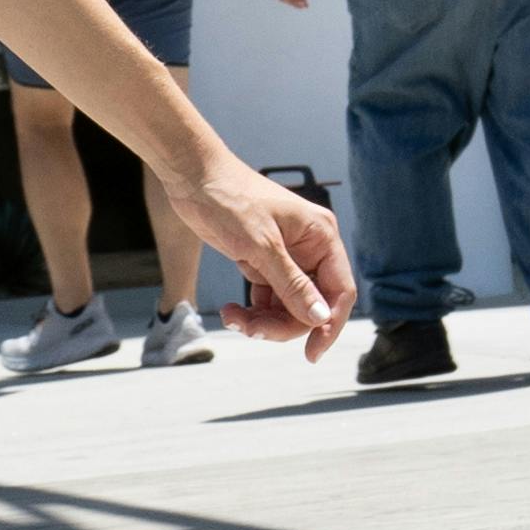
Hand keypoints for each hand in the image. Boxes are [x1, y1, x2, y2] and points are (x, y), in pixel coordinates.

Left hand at [165, 149, 355, 354]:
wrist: (190, 175)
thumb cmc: (228, 198)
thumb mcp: (261, 245)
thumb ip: (292, 284)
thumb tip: (321, 318)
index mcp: (321, 237)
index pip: (339, 291)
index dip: (329, 325)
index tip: (312, 353)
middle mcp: (309, 248)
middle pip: (311, 304)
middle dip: (283, 323)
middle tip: (251, 330)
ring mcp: (286, 256)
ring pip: (288, 306)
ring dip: (263, 320)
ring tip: (233, 319)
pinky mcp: (262, 261)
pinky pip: (268, 298)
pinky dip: (252, 310)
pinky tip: (231, 311)